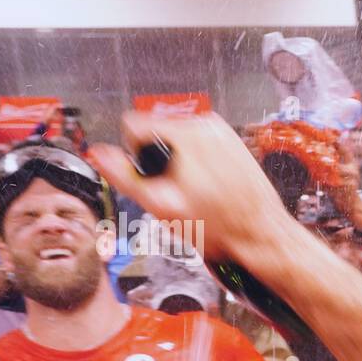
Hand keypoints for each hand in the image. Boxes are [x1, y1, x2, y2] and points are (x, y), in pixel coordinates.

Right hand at [89, 112, 295, 261]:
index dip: (134, 156)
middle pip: (157, 133)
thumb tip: (99, 154)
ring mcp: (222, 133)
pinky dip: (199, 163)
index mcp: (183, 134)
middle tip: (175, 191)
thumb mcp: (161, 206)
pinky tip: (210, 187)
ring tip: (196, 192)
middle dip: (158, 160)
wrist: (262, 235)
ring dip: (179, 163)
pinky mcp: (233, 143)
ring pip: (178, 140)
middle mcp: (205, 125)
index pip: (132, 125)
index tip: (151, 178)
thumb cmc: (219, 226)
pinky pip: (201, 146)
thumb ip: (125, 177)